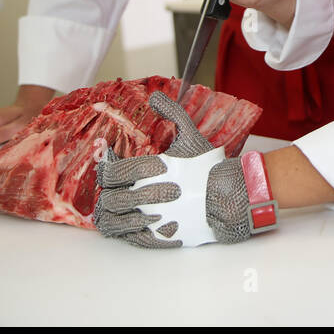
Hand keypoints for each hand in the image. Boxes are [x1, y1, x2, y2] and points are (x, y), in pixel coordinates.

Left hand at [94, 91, 254, 247]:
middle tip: (113, 186)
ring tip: (113, 205)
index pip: (111, 174)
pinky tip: (125, 220)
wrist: (228, 200)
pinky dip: (120, 229)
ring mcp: (150, 220)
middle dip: (109, 191)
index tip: (109, 166)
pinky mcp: (155, 237)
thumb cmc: (208, 168)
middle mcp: (146, 197)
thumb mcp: (191, 136)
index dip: (105, 169)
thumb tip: (155, 96)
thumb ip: (172, 113)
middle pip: (110, 198)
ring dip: (109, 213)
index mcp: (151, 171)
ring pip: (112, 221)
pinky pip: (126, 237)